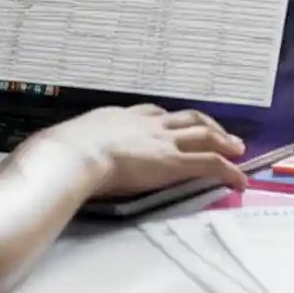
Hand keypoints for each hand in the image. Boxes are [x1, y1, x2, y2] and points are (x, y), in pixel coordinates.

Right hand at [40, 105, 247, 196]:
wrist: (73, 153)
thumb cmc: (62, 151)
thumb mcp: (68, 140)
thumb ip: (71, 146)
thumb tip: (54, 154)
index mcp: (120, 117)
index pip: (152, 113)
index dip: (169, 119)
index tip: (176, 123)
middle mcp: (147, 124)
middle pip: (185, 118)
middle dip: (205, 124)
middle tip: (221, 133)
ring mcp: (163, 141)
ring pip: (204, 135)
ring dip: (224, 141)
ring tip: (238, 150)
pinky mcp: (174, 161)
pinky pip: (211, 163)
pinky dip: (229, 171)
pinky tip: (239, 180)